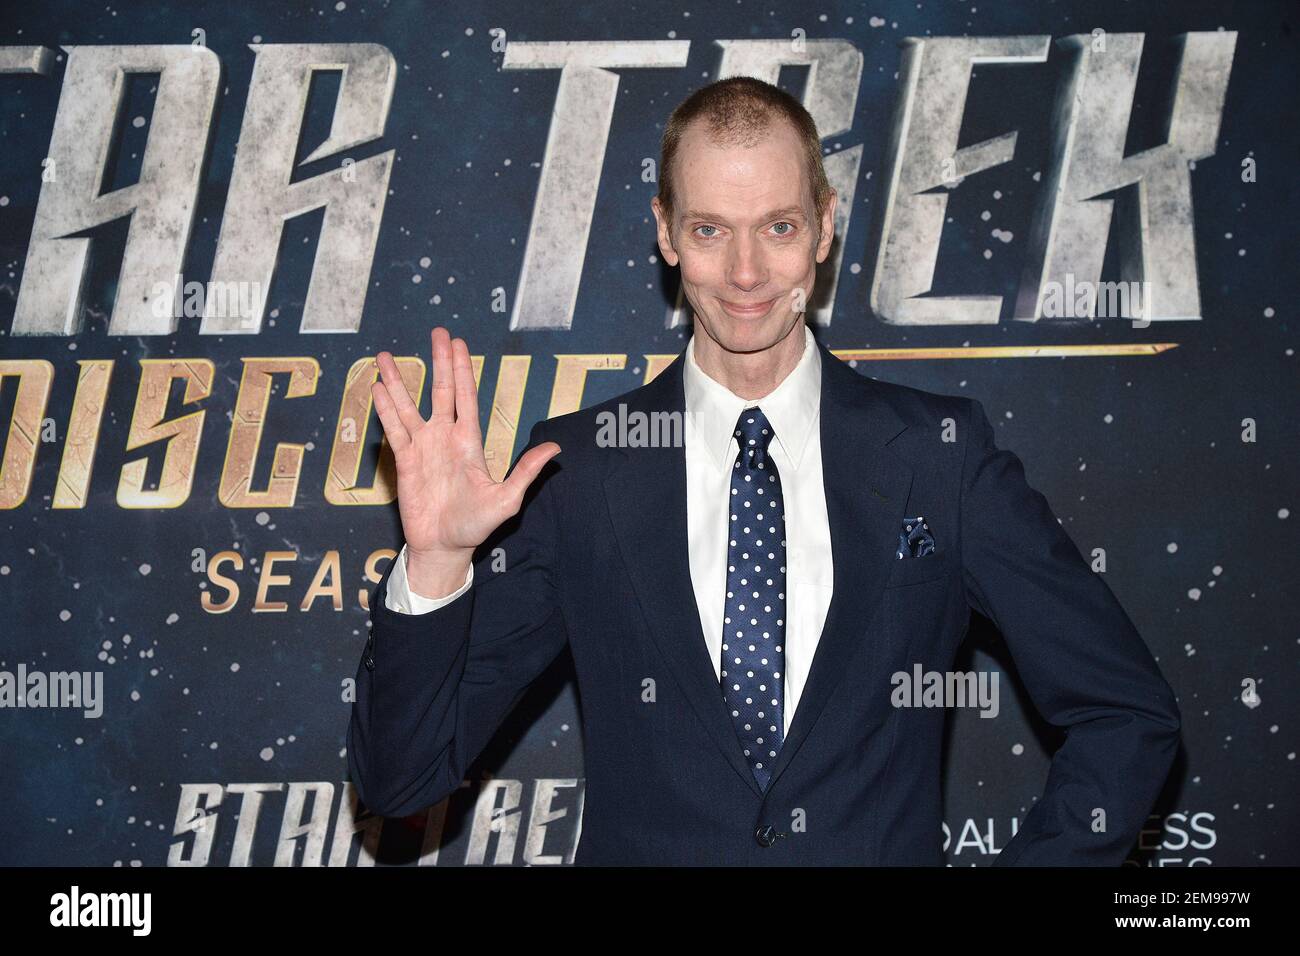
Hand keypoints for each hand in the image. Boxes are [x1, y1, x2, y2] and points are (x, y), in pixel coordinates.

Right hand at [371, 327, 560, 594]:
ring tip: (386, 356)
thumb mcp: (507, 500)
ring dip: (400, 381)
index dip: (462, 371)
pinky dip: (385, 408)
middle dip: (439, 362)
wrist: (445, 547)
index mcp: (470, 442)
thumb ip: (526, 472)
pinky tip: (378, 387)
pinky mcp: (405, 461)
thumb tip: (556, 449)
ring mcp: (423, 447)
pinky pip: (393, 429)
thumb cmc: (476, 525)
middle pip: (440, 391)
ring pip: (409, 406)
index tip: (459, 344)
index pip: (466, 397)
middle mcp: (445, 437)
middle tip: (437, 333)